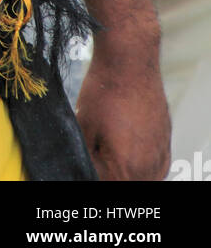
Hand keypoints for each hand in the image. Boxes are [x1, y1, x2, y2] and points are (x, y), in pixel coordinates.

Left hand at [76, 47, 170, 179]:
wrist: (130, 62)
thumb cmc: (104, 91)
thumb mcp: (83, 127)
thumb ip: (85, 156)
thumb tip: (82, 167)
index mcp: (125, 168)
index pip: (107, 185)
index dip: (94, 175)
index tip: (87, 161)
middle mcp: (148, 167)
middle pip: (126, 183)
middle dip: (110, 174)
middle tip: (97, 154)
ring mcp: (160, 154)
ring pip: (144, 178)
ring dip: (128, 172)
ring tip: (112, 151)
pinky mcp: (166, 142)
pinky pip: (157, 167)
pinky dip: (144, 166)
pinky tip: (131, 154)